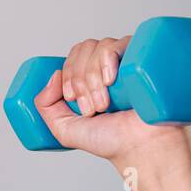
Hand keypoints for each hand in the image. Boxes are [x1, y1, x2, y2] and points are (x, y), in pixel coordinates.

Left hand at [33, 34, 190, 166]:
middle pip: (84, 49)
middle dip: (80, 78)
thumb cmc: (111, 141)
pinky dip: (108, 58)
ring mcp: (128, 60)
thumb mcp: (65, 129)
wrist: (142, 148)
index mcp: (91, 76)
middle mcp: (110, 65)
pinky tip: (111, 79)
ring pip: (100, 46)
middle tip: (89, 107)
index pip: (73, 56)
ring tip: (104, 104)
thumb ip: (46, 107)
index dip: (67, 74)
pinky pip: (122, 42)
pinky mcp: (144, 58)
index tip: (72, 98)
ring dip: (93, 77)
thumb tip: (52, 75)